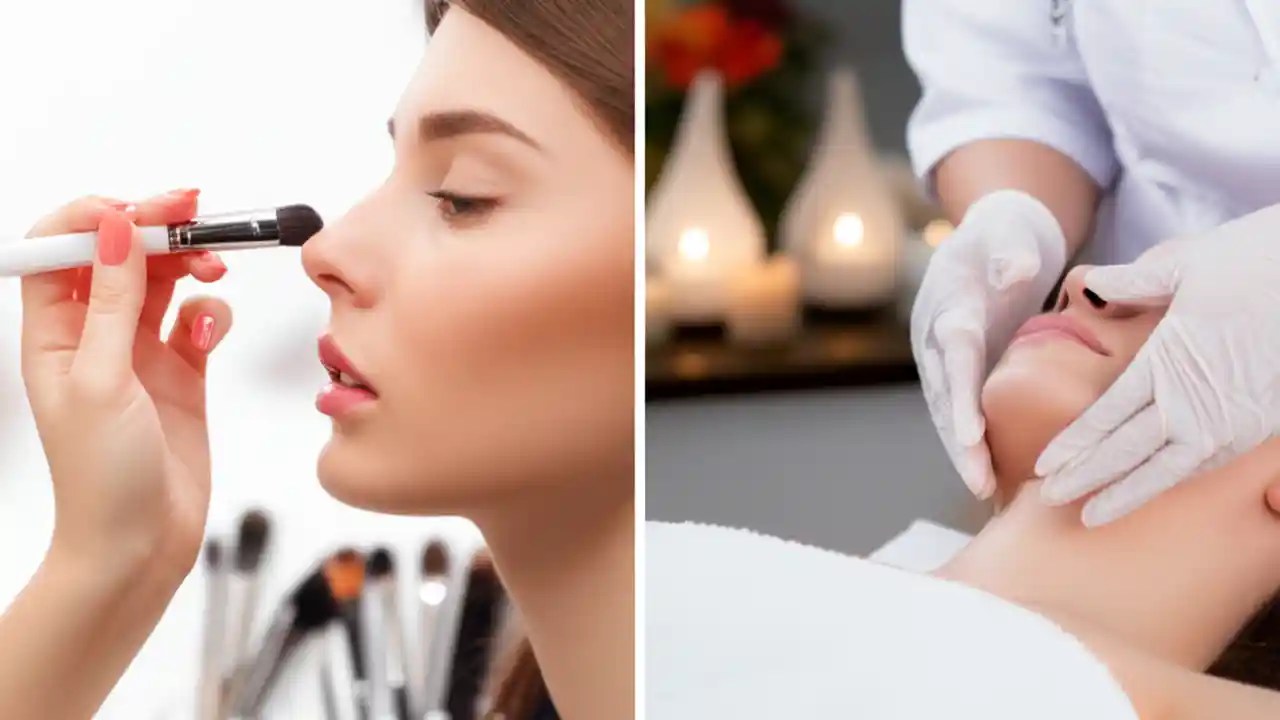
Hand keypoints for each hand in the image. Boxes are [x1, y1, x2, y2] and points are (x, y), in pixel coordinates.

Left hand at [21, 191, 231, 580]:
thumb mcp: (101, 379)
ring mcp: (139, 353)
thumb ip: (113, 301)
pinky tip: (214, 327)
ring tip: (213, 268)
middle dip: (157, 231)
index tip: (138, 212)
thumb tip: (116, 228)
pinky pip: (198, 321)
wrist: (141, 544)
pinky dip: (212, 313)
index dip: (96, 220)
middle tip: (194, 218)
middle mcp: (94, 337)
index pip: (62, 250)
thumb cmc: (102, 478)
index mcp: (53, 334)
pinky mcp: (182, 374)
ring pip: (164, 281)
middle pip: (121, 256)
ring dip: (190, 265)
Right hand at [912, 190, 1067, 497]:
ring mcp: (941, 358)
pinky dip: (972, 442)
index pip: (955, 357)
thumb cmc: (1004, 235)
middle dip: (959, 442)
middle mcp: (935, 339)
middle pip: (945, 396)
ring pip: (948, 411)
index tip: (972, 436)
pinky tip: (992, 475)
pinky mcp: (957, 371)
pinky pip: (961, 411)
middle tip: (979, 481)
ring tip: (986, 490)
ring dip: (964, 451)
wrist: (988, 238)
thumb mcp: (1008, 234)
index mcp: (948, 307)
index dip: (962, 397)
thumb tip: (1015, 272)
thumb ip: (1010, 253)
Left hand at [1037, 205, 1279, 525]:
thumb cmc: (1254, 263)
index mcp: (1169, 360)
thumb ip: (1134, 282)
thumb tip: (1089, 283)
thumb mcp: (1186, 265)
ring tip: (1092, 515)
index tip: (1046, 464)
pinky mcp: (1256, 427)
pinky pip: (1206, 464)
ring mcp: (1228, 418)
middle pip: (1128, 449)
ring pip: (1167, 469)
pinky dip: (1172, 481)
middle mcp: (1195, 398)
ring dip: (1127, 493)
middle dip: (1087, 476)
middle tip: (1051, 497)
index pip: (1109, 413)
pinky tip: (1147, 492)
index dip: (1076, 443)